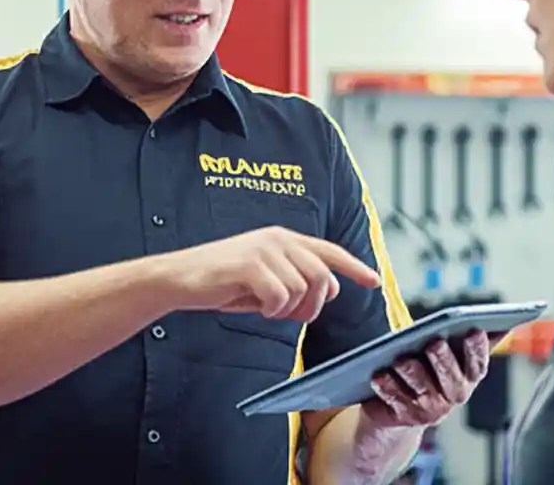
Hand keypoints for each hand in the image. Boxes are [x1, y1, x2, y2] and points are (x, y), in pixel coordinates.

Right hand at [160, 226, 381, 321]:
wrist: (180, 278)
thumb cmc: (222, 282)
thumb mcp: (266, 278)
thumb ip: (297, 279)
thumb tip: (330, 288)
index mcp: (284, 239)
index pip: (330, 252)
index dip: (355, 268)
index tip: (374, 282)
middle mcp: (279, 239)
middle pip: (323, 277)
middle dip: (313, 305)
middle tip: (289, 314)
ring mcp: (265, 249)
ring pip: (303, 290)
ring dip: (286, 309)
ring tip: (263, 306)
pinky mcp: (250, 264)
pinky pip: (280, 298)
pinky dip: (270, 310)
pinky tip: (252, 305)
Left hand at [361, 329, 491, 429]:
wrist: (400, 408)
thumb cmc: (427, 367)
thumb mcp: (446, 352)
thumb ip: (463, 336)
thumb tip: (492, 317)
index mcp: (468, 377)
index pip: (478, 363)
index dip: (478, 349)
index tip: (474, 331)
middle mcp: (454, 395)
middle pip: (452, 378)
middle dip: (444, 360)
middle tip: (435, 343)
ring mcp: (430, 409)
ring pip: (422, 389)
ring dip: (413, 373)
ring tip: (402, 359)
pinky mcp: (406, 416)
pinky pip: (396, 400)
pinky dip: (388, 388)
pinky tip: (379, 376)